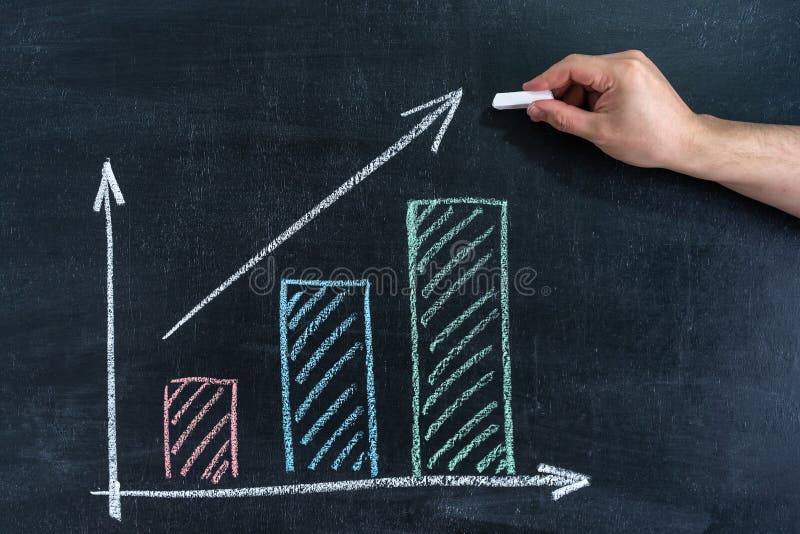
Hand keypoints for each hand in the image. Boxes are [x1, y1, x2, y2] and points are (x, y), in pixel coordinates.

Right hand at [523, 50, 698, 168]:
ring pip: (589, 76)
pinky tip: (590, 115)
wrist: (685, 143)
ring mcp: (633, 65)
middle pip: (578, 69)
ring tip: (575, 120)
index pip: (570, 66)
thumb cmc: (649, 140)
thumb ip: (562, 118)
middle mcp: (626, 60)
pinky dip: (590, 96)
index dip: (544, 80)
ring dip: (575, 96)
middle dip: (559, 92)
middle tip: (544, 114)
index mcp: (619, 70)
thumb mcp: (598, 132)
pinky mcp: (635, 73)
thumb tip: (536, 109)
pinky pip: (602, 79)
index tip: (526, 94)